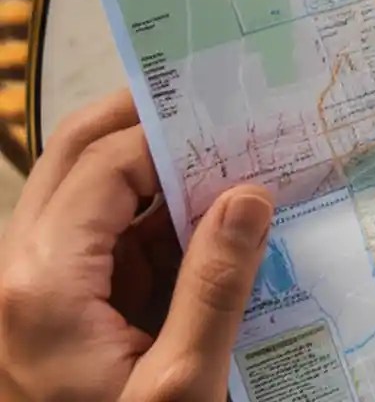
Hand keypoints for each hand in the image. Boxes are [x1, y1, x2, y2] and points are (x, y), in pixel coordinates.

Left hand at [0, 91, 274, 400]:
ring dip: (153, 175)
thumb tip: (247, 196)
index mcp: (40, 285)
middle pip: (75, 160)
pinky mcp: (54, 308)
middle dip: (144, 126)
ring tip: (226, 164)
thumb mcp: (179, 386)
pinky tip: (210, 227)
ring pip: (85, 193)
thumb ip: (214, 285)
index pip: (104, 167)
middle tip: (213, 106)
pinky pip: (102, 240)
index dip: (167, 134)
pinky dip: (153, 222)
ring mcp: (31, 288)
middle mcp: (19, 272)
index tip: (233, 122)